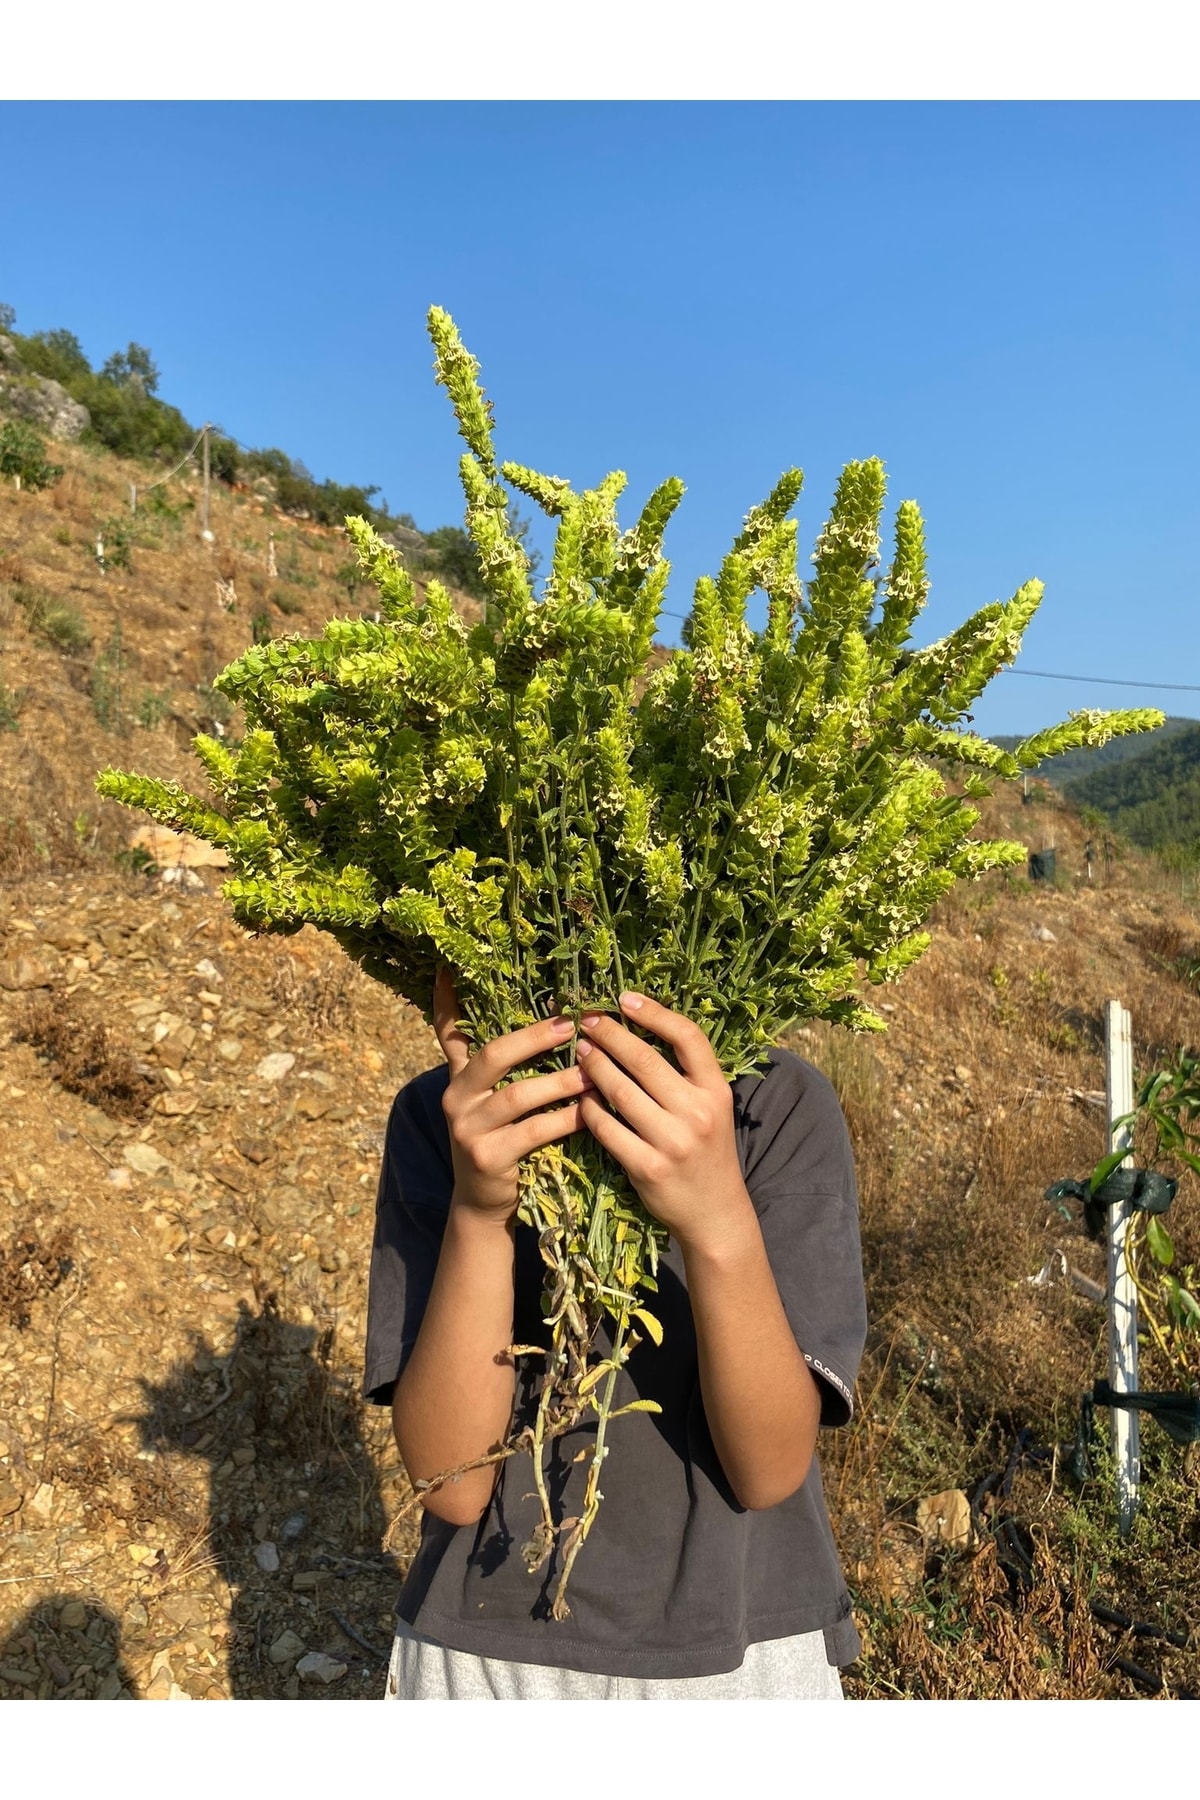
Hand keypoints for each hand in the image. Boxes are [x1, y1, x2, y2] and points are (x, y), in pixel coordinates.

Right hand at [433, 967, 594, 1222]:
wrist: (483, 1203)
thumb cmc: (501, 1141)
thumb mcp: (491, 1102)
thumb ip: (506, 1068)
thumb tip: (550, 1022)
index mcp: (459, 1078)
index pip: (447, 1032)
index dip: (446, 1000)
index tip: (449, 967)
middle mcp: (456, 1097)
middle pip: (493, 1055)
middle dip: (534, 1037)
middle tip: (573, 1024)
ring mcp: (467, 1128)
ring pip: (517, 1095)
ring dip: (560, 1082)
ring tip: (593, 1072)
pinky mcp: (486, 1157)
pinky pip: (532, 1132)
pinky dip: (564, 1120)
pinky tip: (589, 1112)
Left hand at [575, 992, 748, 1248]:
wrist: (715, 1212)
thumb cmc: (707, 1151)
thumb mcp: (712, 1108)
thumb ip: (687, 1076)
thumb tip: (643, 1028)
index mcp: (716, 1091)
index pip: (688, 1037)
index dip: (654, 1013)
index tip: (625, 998)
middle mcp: (697, 1112)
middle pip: (644, 1060)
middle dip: (610, 1035)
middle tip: (588, 1021)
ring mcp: (672, 1141)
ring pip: (620, 1091)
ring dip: (594, 1067)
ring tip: (580, 1052)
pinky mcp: (647, 1167)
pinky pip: (607, 1128)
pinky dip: (589, 1109)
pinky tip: (581, 1097)